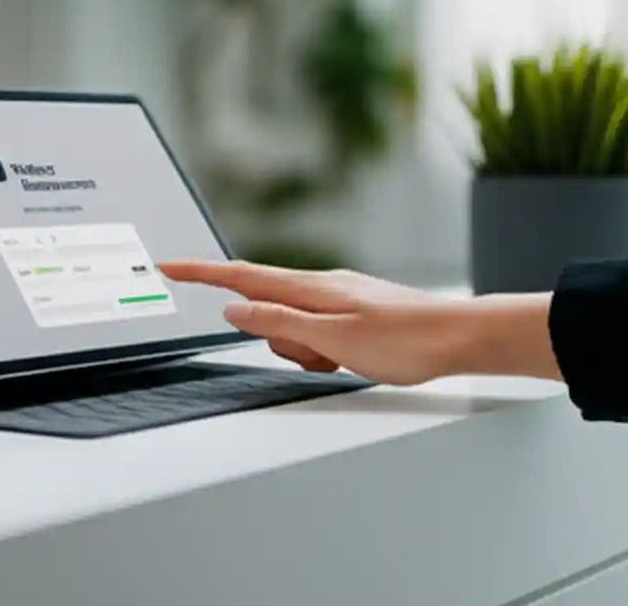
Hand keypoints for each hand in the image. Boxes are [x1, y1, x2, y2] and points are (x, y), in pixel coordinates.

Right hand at [159, 260, 560, 385]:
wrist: (461, 337)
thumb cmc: (404, 340)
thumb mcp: (332, 339)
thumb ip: (279, 323)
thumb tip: (234, 308)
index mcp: (310, 288)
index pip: (241, 276)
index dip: (200, 273)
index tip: (167, 266)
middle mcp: (321, 285)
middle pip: (269, 311)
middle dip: (279, 340)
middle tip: (320, 357)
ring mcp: (339, 298)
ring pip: (295, 328)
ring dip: (308, 351)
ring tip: (345, 360)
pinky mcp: (354, 313)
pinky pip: (320, 334)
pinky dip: (327, 352)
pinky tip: (356, 359)